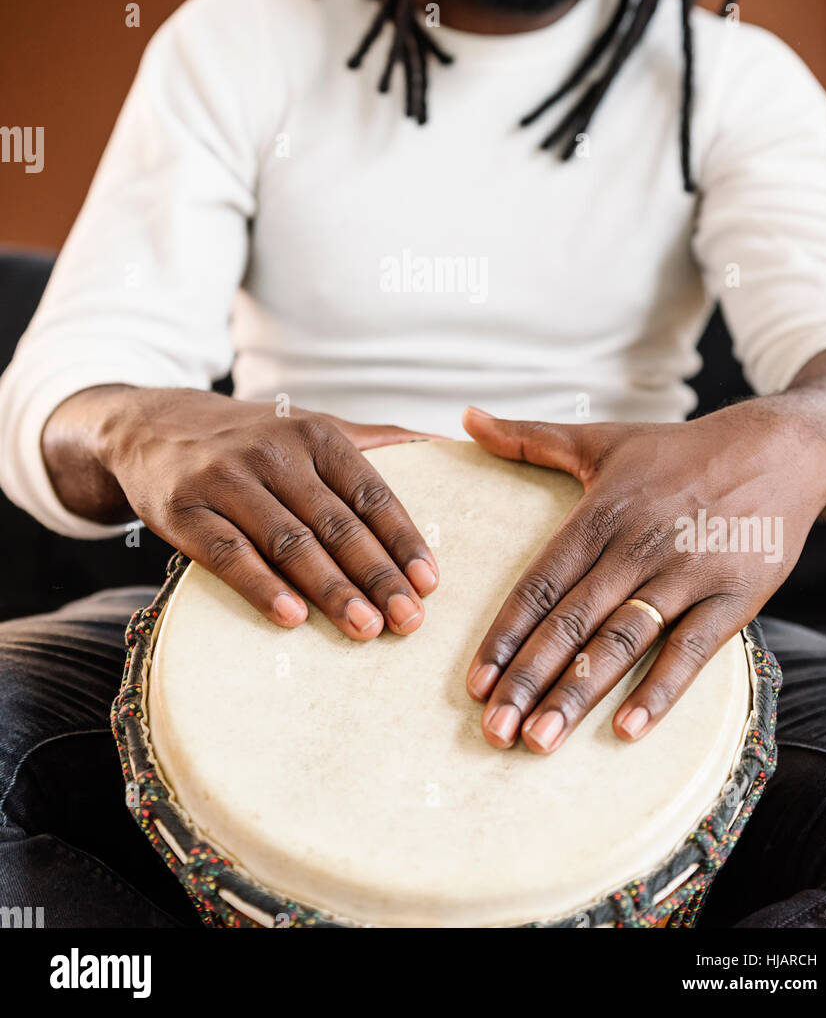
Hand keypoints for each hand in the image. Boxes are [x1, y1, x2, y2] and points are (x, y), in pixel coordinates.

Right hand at [99, 387, 445, 636]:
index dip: (402, 539)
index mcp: (315, 434)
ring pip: (290, 541)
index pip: (370, 492)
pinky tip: (293, 617)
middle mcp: (274, 452)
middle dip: (377, 574)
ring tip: (365, 628)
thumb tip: (446, 441)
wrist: (151, 429)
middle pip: (336, 522)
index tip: (429, 583)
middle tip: (408, 620)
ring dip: (331, 588)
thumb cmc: (250, 439)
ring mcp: (226, 480)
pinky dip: (262, 586)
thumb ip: (375, 439)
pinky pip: (228, 554)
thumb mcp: (310, 426)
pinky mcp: (184, 511)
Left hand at [461, 403, 825, 752]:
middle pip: (572, 621)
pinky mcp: (733, 597)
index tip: (474, 683)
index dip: (505, 635)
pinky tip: (627, 730)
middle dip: (529, 679)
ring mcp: (686, 574)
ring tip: (541, 741)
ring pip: (622, 641)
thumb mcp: (601, 440)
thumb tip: (466, 418)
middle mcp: (636, 546)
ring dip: (579, 694)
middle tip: (494, 730)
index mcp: (600, 513)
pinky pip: (692, 650)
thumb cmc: (679, 451)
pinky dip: (661, 690)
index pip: (540, 584)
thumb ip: (529, 438)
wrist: (777, 449)